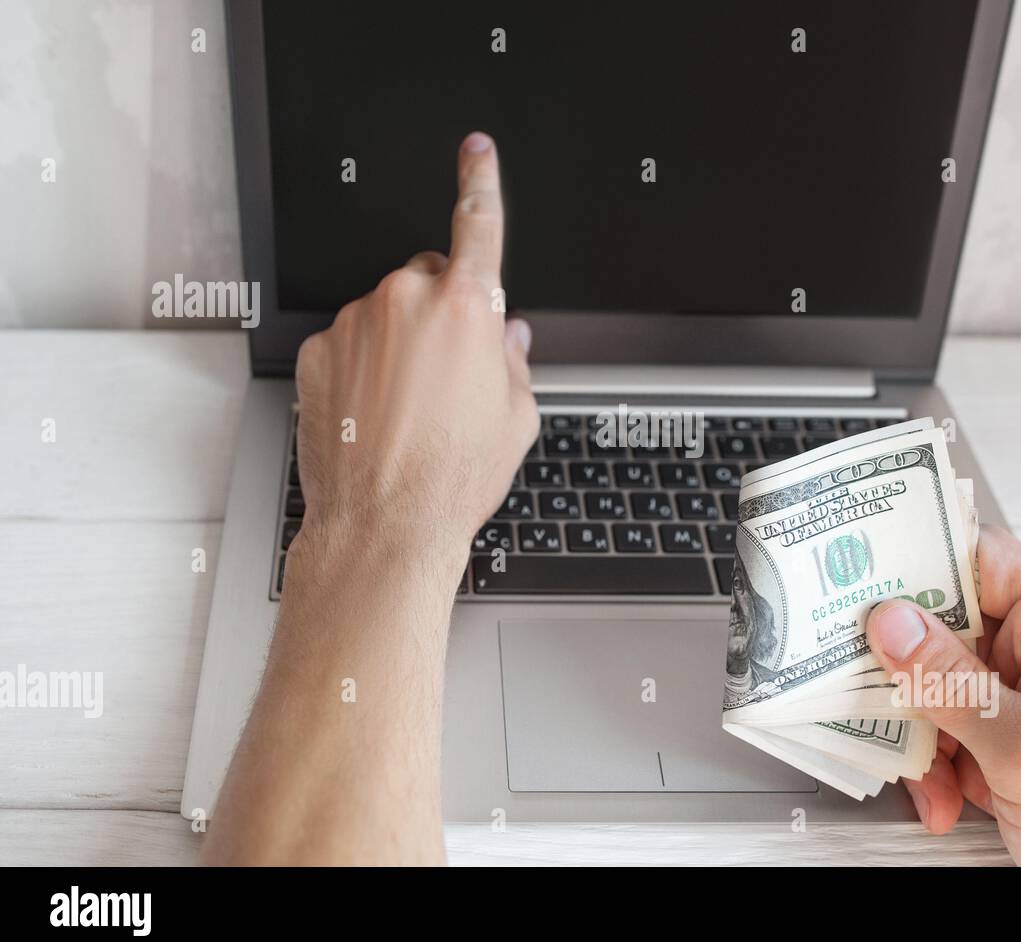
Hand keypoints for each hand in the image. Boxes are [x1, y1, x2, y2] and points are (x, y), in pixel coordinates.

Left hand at [202, 133, 534, 864]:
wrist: (383, 525)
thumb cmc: (453, 477)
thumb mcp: (516, 417)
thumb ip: (514, 361)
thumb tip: (506, 339)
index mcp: (464, 310)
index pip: (478, 225)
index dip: (481, 182)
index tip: (476, 152)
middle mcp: (404, 302)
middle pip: (428, 277)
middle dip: (442, 311)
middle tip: (451, 373)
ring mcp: (354, 325)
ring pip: (386, 314)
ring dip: (401, 344)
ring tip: (412, 411)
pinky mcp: (319, 353)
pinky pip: (351, 342)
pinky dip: (365, 367)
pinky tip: (378, 416)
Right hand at [866, 526, 1020, 865]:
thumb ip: (956, 685)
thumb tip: (892, 623)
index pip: (983, 558)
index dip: (918, 560)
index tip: (858, 579)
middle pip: (950, 624)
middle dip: (906, 669)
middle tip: (866, 690)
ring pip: (943, 684)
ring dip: (922, 734)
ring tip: (929, 778)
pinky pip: (957, 729)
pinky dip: (940, 765)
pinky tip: (946, 798)